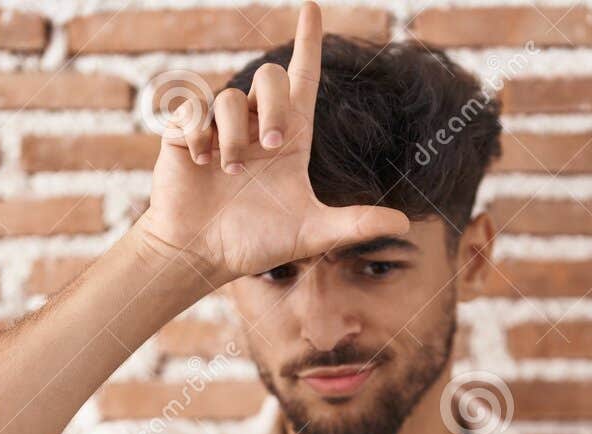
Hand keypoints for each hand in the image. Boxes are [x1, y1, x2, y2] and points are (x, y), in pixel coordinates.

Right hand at [131, 2, 410, 282]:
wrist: (202, 252)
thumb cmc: (255, 242)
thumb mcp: (310, 233)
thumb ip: (354, 224)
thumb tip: (404, 225)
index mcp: (290, 137)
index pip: (302, 77)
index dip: (308, 41)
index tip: (311, 7)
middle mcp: (256, 123)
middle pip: (270, 76)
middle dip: (274, 106)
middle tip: (270, 147)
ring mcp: (221, 126)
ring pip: (231, 97)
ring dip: (234, 136)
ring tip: (229, 170)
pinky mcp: (186, 130)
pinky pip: (194, 108)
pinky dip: (199, 134)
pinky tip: (200, 162)